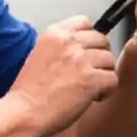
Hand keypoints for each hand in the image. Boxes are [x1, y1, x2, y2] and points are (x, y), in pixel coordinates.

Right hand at [9, 15, 117, 136]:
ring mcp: (81, 60)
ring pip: (109, 60)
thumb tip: (81, 49)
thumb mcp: (40, 55)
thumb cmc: (29, 92)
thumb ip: (61, 47)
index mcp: (54, 34)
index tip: (87, 52)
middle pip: (102, 40)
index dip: (90, 38)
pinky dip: (106, 91)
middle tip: (90, 73)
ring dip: (103, 74)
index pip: (84, 22)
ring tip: (90, 88)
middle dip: (99, 57)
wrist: (24, 113)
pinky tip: (93, 98)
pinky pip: (113, 79)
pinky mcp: (91, 79)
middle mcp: (69, 42)